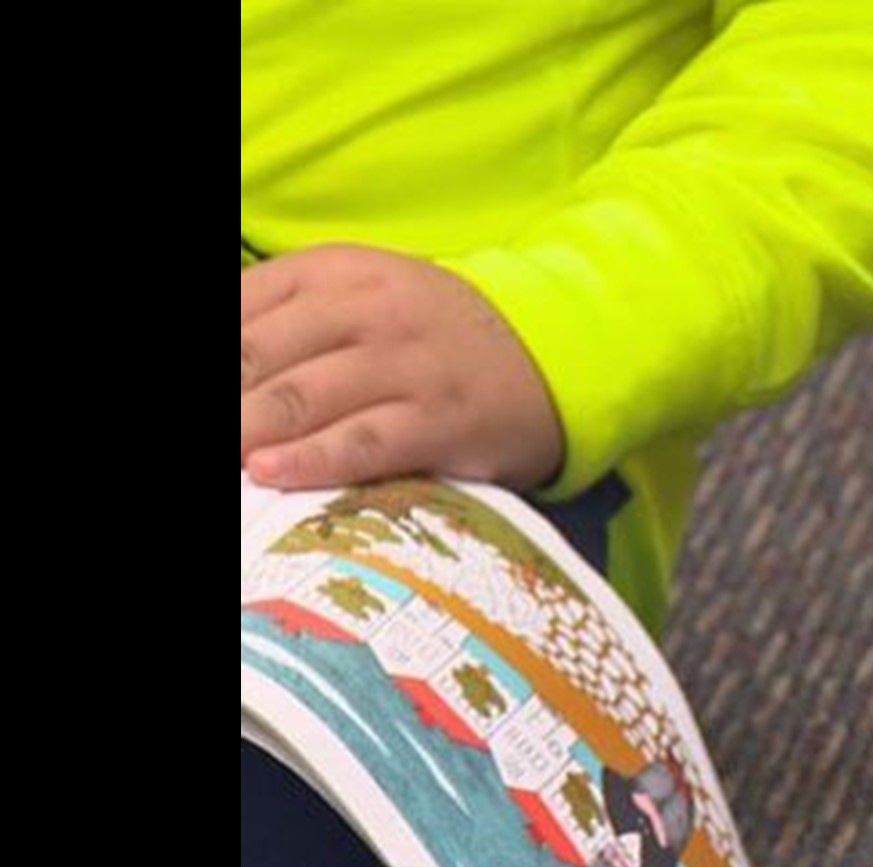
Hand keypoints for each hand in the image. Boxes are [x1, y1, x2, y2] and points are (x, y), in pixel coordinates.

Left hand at [240, 245, 562, 490]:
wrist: (551, 354)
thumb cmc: (431, 336)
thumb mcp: (359, 298)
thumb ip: (282, 320)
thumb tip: (232, 368)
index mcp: (336, 271)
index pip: (239, 306)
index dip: (213, 352)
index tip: (208, 388)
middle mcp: (368, 309)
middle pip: (255, 356)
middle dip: (222, 397)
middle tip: (207, 430)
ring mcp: (406, 364)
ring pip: (300, 397)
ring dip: (242, 430)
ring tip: (222, 456)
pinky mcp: (440, 417)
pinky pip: (364, 439)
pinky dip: (311, 458)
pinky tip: (268, 472)